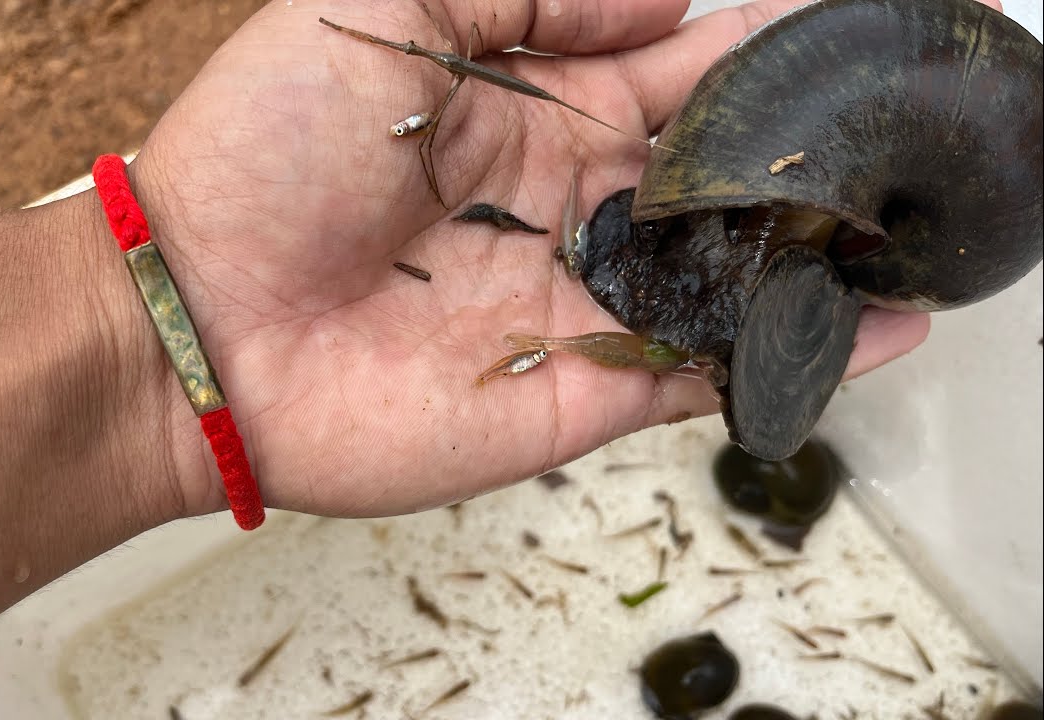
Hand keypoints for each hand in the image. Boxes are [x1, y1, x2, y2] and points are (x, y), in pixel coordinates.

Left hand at [125, 0, 933, 517]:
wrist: (199, 318)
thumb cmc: (267, 152)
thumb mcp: (383, 6)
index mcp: (528, 108)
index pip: (675, 68)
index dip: (762, 50)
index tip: (848, 31)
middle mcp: (566, 200)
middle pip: (714, 173)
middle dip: (804, 152)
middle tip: (911, 128)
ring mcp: (576, 299)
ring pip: (723, 274)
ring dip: (815, 252)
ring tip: (915, 228)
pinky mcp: (575, 390)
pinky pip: (699, 369)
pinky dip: (786, 351)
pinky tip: (878, 325)